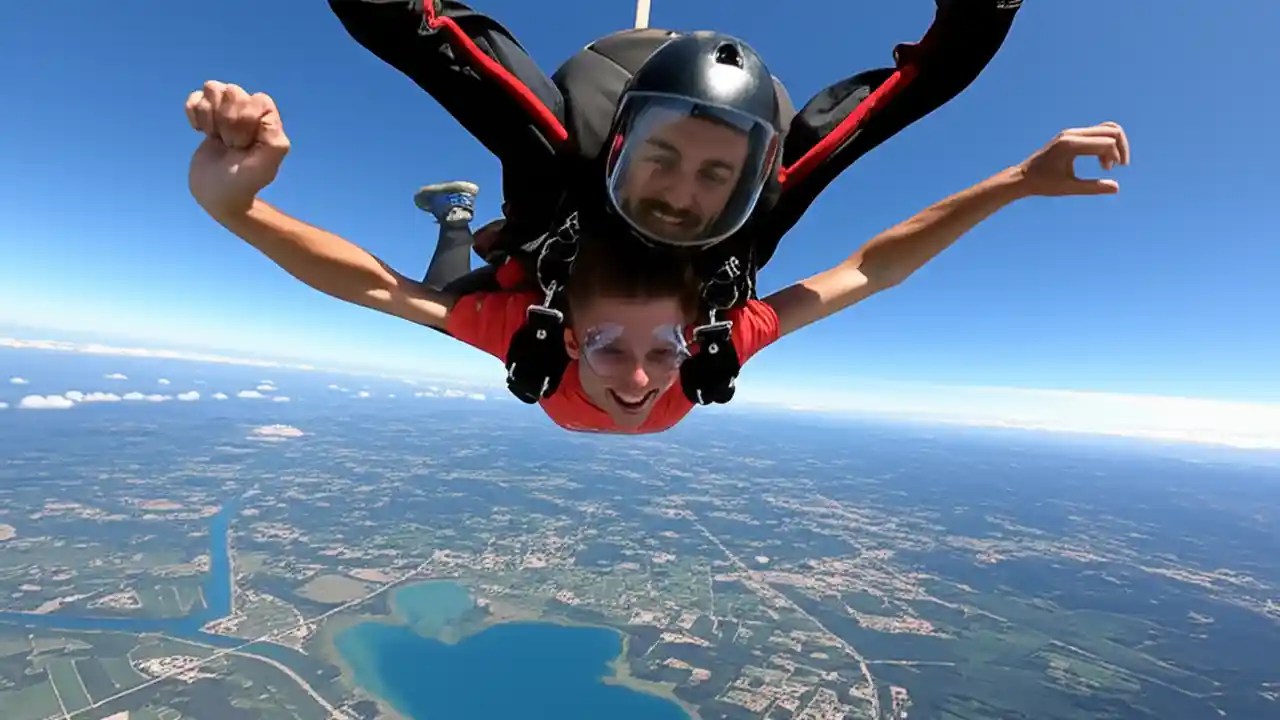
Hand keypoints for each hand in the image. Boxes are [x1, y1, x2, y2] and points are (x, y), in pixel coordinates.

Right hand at [185, 81, 290, 217]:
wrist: (218, 195)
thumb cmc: (244, 183)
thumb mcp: (265, 167)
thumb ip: (274, 142)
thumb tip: (268, 117)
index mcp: (268, 120)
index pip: (256, 99)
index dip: (245, 120)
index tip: (242, 145)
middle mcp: (249, 111)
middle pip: (233, 92)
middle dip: (227, 121)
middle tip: (231, 145)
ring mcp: (226, 110)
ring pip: (213, 88)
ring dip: (209, 116)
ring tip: (217, 138)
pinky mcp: (206, 115)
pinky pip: (196, 96)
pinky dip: (194, 113)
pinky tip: (200, 132)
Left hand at [1013, 121, 1129, 196]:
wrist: (1023, 177)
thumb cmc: (1043, 184)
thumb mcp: (1068, 188)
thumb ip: (1092, 188)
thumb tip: (1116, 188)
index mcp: (1070, 145)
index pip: (1106, 142)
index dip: (1115, 157)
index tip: (1108, 171)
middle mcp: (1072, 134)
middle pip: (1111, 130)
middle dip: (1119, 148)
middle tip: (1115, 167)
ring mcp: (1071, 132)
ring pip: (1106, 129)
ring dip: (1114, 145)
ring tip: (1107, 166)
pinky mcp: (1071, 135)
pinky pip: (1097, 132)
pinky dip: (1105, 143)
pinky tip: (1101, 161)